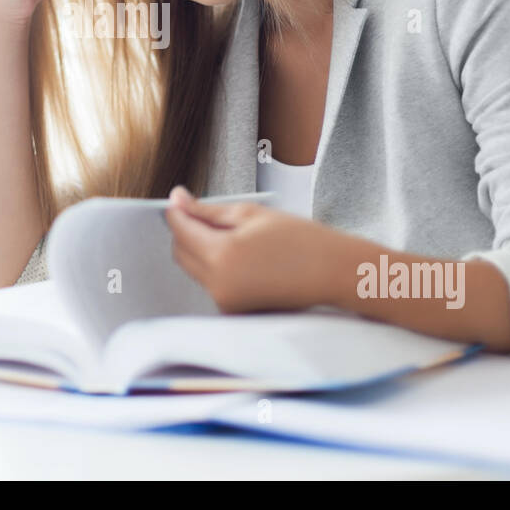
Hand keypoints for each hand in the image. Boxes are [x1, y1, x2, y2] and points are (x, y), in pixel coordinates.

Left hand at [164, 185, 353, 312]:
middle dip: (187, 231)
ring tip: (237, 236)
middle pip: (181, 253)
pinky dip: (217, 267)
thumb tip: (177, 200)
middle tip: (209, 215)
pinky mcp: (234, 311)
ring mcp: (225, 302)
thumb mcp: (251, 215)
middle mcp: (218, 284)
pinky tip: (245, 257)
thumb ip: (208, 211)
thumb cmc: (299, 239)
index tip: (179, 198)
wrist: (332, 272)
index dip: (177, 211)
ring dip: (202, 249)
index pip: (180, 230)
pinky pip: (212, 283)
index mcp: (222, 256)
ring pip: (195, 268)